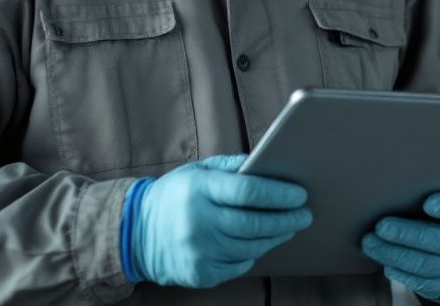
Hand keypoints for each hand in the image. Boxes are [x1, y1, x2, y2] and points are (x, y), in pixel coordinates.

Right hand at [131, 154, 311, 288]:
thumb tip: (269, 166)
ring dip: (277, 236)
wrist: (135, 232)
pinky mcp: (201, 273)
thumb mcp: (197, 171)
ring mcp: (199, 251)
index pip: (249, 191)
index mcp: (199, 189)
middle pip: (256, 223)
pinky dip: (255, 253)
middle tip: (304, 214)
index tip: (300, 194)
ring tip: (289, 226)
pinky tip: (262, 242)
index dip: (280, 194)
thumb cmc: (175, 196)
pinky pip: (240, 264)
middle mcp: (198, 222)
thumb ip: (232, 166)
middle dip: (288, 219)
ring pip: (252, 246)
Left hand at [360, 184, 439, 300]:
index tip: (428, 203)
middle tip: (381, 227)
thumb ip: (437, 184)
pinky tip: (385, 263)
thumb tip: (401, 175)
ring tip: (371, 244)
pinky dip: (403, 273)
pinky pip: (425, 283)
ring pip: (430, 266)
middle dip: (409, 235)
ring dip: (397, 255)